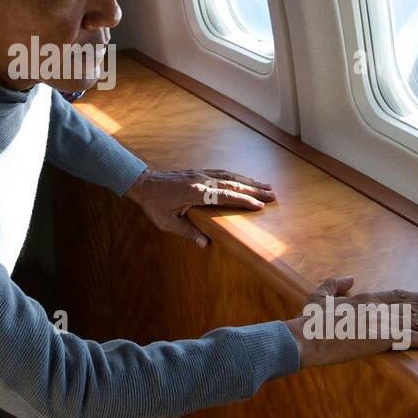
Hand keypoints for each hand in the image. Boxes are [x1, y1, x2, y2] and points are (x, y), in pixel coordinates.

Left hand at [123, 167, 275, 248]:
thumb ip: (187, 232)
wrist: (143, 183)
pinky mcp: (198, 172)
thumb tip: (205, 245)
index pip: (225, 197)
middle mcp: (202, 181)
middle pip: (232, 184)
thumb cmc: (154, 205)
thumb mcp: (167, 223)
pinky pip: (222, 173)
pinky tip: (245, 180)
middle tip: (273, 194)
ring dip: (249, 181)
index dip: (243, 201)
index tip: (260, 205)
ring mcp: (201, 174)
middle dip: (254, 189)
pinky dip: (237, 177)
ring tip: (266, 185)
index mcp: (196, 193)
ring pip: (230, 176)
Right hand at [284, 275, 417, 366]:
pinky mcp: (382, 339)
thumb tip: (350, 278)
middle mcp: (378, 308)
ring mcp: (382, 322)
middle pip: (415, 307)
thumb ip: (335, 284)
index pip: (398, 296)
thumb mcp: (319, 296)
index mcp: (365, 299)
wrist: (305, 338)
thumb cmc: (310, 321)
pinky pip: (413, 339)